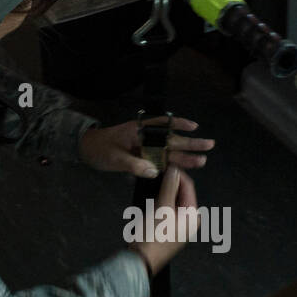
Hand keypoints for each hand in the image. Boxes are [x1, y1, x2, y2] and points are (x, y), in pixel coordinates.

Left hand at [80, 116, 214, 177]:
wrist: (87, 151)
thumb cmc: (99, 149)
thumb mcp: (114, 157)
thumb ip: (133, 164)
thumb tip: (153, 171)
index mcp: (139, 131)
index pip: (162, 125)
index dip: (178, 125)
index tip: (194, 127)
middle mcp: (146, 137)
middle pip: (171, 140)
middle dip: (190, 143)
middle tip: (209, 145)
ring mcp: (145, 147)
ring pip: (169, 151)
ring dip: (185, 155)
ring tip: (203, 159)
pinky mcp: (143, 156)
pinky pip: (160, 160)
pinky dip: (171, 163)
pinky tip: (182, 166)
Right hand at [129, 167, 198, 277]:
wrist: (140, 261)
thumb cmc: (153, 236)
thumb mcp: (162, 207)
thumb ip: (170, 187)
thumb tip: (175, 170)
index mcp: (193, 215)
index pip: (188, 186)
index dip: (176, 173)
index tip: (163, 163)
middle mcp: (189, 221)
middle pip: (179, 194)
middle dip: (166, 183)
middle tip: (153, 174)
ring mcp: (178, 227)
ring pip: (169, 202)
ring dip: (159, 192)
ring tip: (147, 184)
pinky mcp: (167, 230)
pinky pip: (163, 211)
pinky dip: (156, 203)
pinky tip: (146, 199)